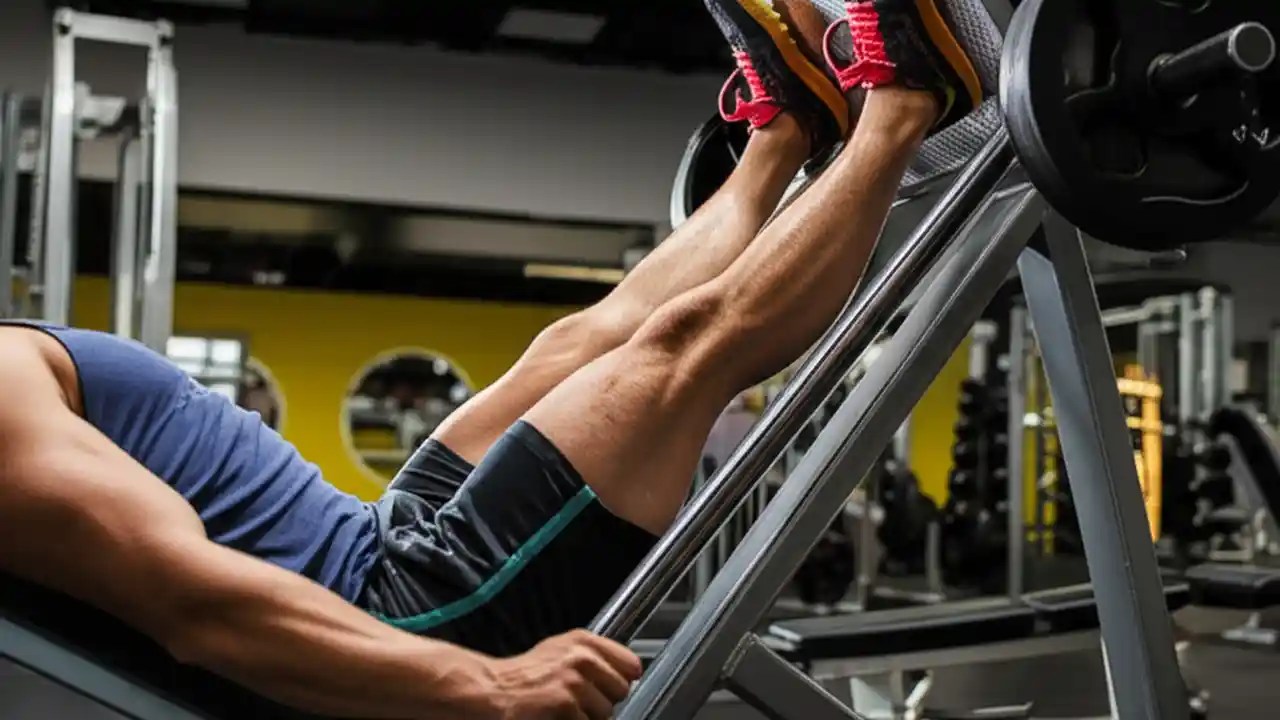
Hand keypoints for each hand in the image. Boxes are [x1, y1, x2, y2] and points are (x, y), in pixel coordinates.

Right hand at [488, 629, 642, 719]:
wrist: (488, 691)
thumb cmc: (522, 677)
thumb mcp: (560, 653)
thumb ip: (594, 659)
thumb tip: (629, 675)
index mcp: (583, 641)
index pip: (631, 664)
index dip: (618, 680)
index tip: (606, 687)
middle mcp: (582, 656)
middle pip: (621, 692)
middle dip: (602, 702)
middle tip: (575, 702)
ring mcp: (574, 680)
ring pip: (606, 714)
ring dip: (587, 718)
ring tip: (561, 711)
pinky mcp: (565, 704)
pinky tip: (553, 717)